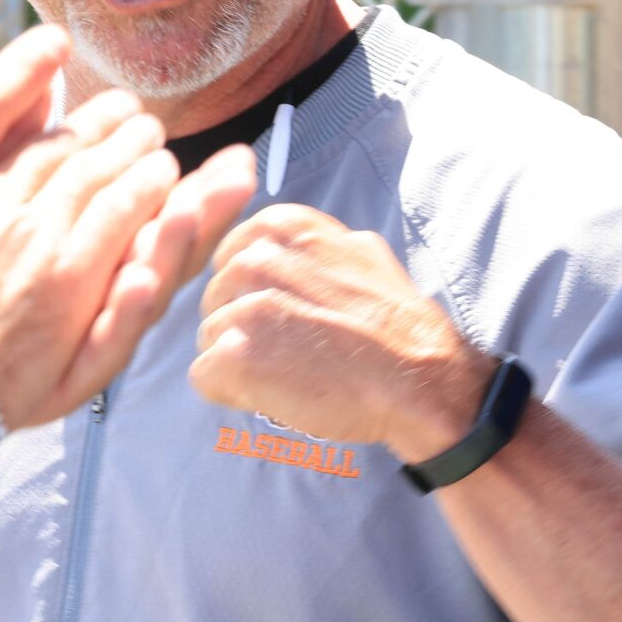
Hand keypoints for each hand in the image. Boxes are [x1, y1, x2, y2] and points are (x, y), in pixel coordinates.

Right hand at [0, 26, 256, 428]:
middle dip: (103, 121)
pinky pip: (125, 241)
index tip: (53, 46)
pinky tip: (175, 196)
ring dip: (137, 160)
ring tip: (158, 148)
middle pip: (63, 145)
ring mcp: (38, 251)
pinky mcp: (73, 298)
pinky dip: (153, 213)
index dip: (20, 69)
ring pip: (105, 184)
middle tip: (130, 113)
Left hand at [191, 205, 493, 458]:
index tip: (288, 313)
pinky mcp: (235, 356)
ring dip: (239, 360)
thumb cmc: (392, 324)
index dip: (254, 293)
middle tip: (293, 348)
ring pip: (208, 338)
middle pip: (215, 298)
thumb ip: (309, 244)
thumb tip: (279, 245)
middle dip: (242, 325)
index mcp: (281, 227)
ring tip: (290, 371)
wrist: (417, 378)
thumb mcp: (358, 250)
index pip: (230, 258)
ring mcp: (243, 307)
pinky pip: (204, 375)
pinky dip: (232, 392)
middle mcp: (256, 258)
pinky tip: (274, 394)